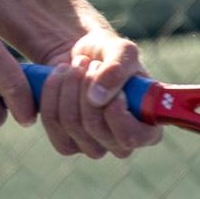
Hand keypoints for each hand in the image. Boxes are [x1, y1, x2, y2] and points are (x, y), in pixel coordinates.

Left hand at [32, 30, 163, 158]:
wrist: (83, 57)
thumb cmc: (111, 55)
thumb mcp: (122, 51)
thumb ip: (118, 69)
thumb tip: (97, 97)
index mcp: (148, 129)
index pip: (134, 137)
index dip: (118, 115)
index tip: (114, 89)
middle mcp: (122, 144)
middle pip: (96, 128)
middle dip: (87, 87)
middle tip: (91, 62)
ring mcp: (94, 147)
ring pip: (72, 124)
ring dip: (69, 85)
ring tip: (76, 65)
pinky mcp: (67, 143)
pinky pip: (52, 123)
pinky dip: (52, 93)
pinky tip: (59, 77)